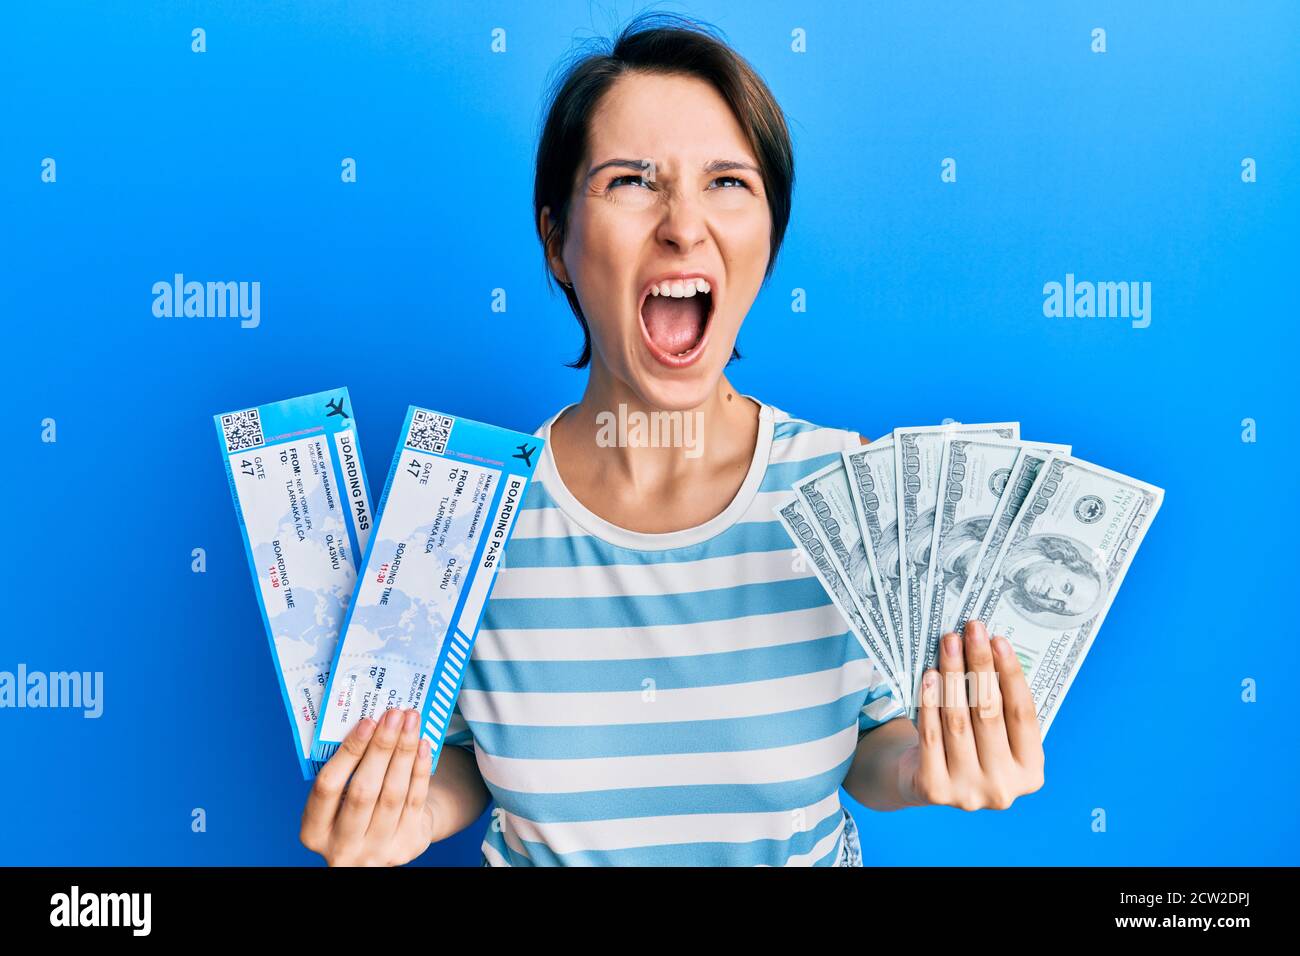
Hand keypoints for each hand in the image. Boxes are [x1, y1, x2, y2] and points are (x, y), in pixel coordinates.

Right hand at [300, 708, 435, 865]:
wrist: (388, 840)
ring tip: (411, 721)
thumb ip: (344, 770)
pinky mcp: (408, 844)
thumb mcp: (337, 800)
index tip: (366, 722)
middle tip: (394, 715)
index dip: (347, 753)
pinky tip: (422, 744)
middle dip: (381, 747)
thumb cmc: (356, 807)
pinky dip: (420, 768)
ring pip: (393, 793)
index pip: (327, 787)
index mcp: (314, 833)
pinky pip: (416, 799)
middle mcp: (343, 848)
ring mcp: (378, 850)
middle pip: (363, 791)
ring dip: (403, 751)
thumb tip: (370, 723)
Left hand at [898, 620, 1044, 810]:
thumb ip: (998, 705)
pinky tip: (930, 675)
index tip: (999, 640)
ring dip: (953, 675)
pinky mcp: (934, 789)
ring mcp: (968, 792)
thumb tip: (990, 648)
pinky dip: (929, 702)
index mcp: (1030, 772)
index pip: (1023, 714)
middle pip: (989, 712)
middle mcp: (1003, 788)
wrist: (926, 782)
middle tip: (972, 630)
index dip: (1011, 674)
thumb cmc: (969, 748)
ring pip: (958, 720)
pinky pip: (930, 734)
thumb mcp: (994, 736)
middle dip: (980, 664)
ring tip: (949, 643)